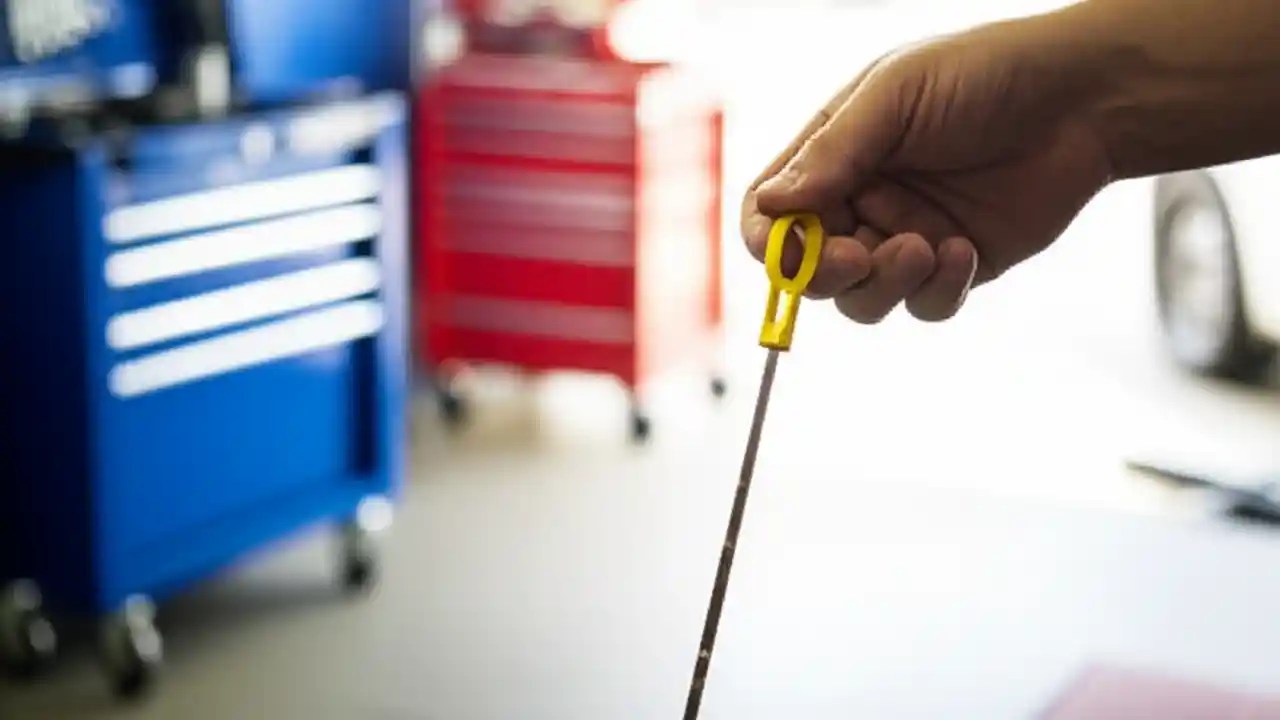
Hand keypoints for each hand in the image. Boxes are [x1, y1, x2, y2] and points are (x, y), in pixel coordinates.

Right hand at [742, 14, 1113, 321]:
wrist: (1084, 96)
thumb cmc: (984, 74)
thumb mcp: (895, 95)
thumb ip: (833, 152)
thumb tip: (772, 207)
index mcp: (832, 156)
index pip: (770, 216)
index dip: (772, 243)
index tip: (796, 249)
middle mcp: (861, 202)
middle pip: (808, 271)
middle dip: (826, 274)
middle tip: (858, 258)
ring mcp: (905, 238)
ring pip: (862, 301)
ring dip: (884, 286)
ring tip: (926, 247)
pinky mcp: (954, 267)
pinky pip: (924, 307)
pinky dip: (937, 291)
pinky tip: (964, 249)